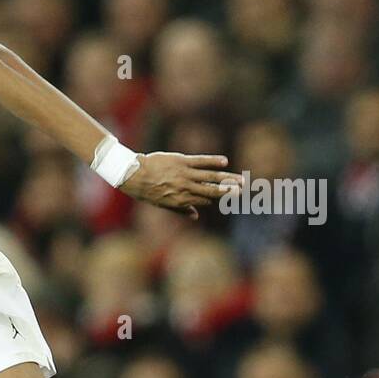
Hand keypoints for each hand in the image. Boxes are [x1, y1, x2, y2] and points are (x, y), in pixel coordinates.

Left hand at [120, 153, 241, 220]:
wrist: (134, 175)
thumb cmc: (147, 191)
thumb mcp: (163, 205)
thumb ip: (181, 210)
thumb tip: (196, 216)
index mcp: (182, 201)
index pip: (205, 200)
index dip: (217, 199)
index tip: (230, 196)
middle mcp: (186, 189)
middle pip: (213, 190)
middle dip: (229, 191)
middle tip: (244, 191)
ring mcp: (185, 175)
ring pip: (211, 177)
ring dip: (228, 178)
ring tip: (241, 180)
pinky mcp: (182, 162)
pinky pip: (201, 161)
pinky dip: (213, 161)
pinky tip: (225, 162)